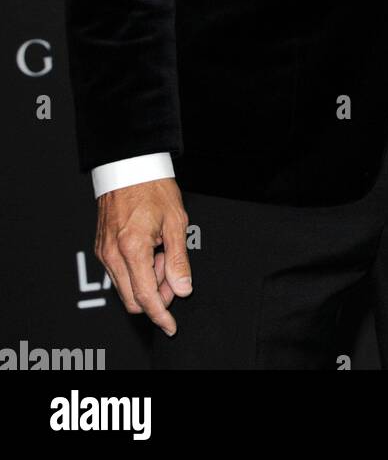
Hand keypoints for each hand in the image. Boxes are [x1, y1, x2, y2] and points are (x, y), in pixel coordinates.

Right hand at [95, 178, 191, 334]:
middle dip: (156, 297)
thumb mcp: (175, 222)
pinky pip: (118, 274)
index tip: (170, 326)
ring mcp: (103, 252)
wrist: (129, 166)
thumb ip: (178, 259)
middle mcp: (112, 254)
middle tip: (173, 275)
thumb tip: (182, 289)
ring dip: (146, 283)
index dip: (160, 315)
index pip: (146, 297)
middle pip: (132, 299)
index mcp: (132, 248)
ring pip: (124, 288)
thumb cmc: (153, 188)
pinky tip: (149, 251)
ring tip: (162, 255)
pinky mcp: (100, 248)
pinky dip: (135, 272)